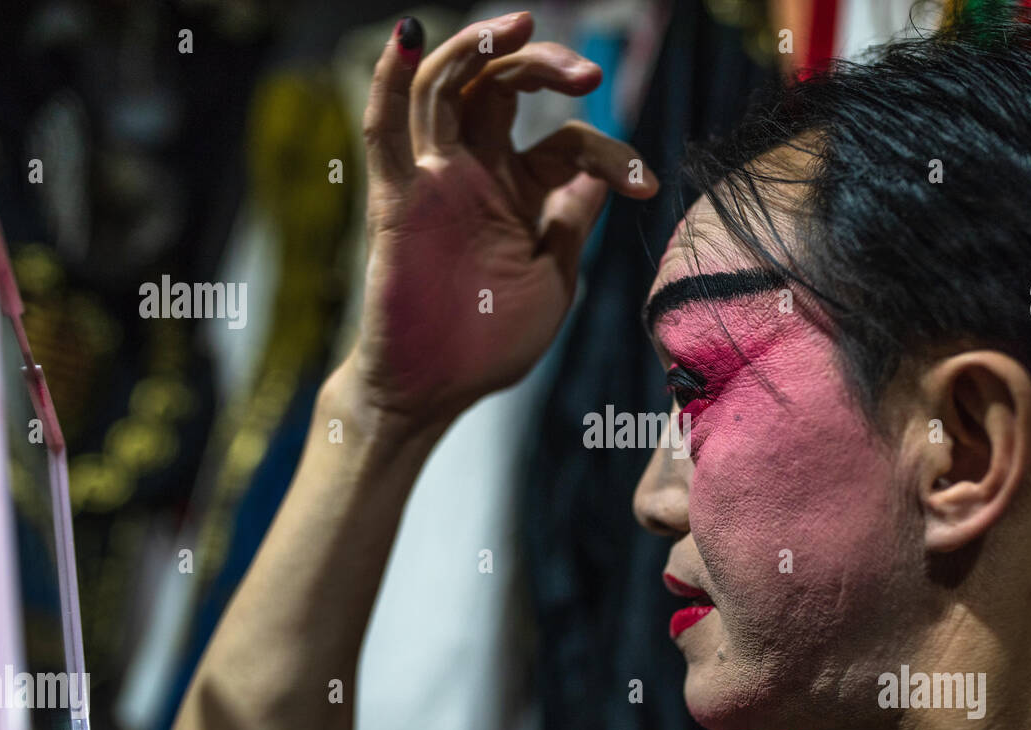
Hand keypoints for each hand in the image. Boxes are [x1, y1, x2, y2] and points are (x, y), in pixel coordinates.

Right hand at [352, 12, 658, 429]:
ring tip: (519, 23)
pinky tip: (407, 35)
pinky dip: (390, 81)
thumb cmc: (492, 344)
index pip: (568, 141)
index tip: (646, 185)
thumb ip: (572, 221)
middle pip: (503, 89)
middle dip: (545, 66)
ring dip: (480, 49)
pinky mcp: (396, 200)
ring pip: (448, 89)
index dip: (612, 153)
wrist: (436, 391)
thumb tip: (605, 174)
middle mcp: (476, 175)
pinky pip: (384, 131)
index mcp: (520, 193)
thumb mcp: (553, 277)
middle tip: (586, 72)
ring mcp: (434, 181)